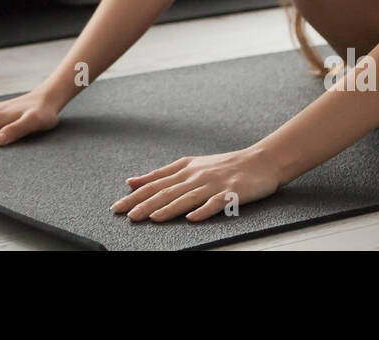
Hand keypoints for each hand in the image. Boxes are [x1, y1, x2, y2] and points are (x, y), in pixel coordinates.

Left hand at [111, 147, 282, 222]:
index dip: (135, 196)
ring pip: (187, 197)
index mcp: (185, 169)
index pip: (155, 184)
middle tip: (127, 215)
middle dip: (145, 204)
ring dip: (169, 208)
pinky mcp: (232, 193)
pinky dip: (204, 210)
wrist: (260, 161)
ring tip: (152, 218)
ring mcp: (214, 184)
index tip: (117, 207)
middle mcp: (196, 176)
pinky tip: (193, 218)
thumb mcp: (189, 165)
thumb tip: (132, 181)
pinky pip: (216, 203)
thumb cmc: (223, 165)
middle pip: (167, 191)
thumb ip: (161, 174)